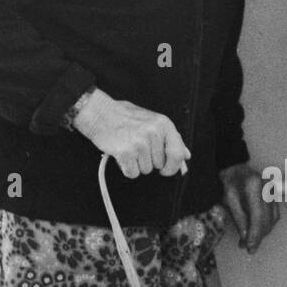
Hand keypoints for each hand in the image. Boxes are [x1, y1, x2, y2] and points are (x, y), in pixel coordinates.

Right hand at [74, 88, 189, 179]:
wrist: (100, 113)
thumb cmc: (126, 117)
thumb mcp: (153, 121)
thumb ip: (171, 138)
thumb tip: (186, 155)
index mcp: (163, 124)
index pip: (178, 154)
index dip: (173, 166)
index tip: (166, 169)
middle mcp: (153, 133)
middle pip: (159, 165)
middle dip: (149, 161)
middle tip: (137, 147)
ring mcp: (139, 143)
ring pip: (146, 170)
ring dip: (137, 164)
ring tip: (129, 148)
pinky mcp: (125, 152)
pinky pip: (132, 173)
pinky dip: (127, 168)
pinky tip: (122, 155)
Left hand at [220, 163, 278, 252]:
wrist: (238, 167)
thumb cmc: (231, 182)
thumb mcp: (229, 200)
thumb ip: (239, 218)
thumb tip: (245, 238)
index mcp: (254, 187)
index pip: (258, 216)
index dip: (255, 234)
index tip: (250, 247)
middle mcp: (268, 189)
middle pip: (267, 220)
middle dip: (259, 236)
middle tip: (248, 248)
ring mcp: (273, 192)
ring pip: (273, 219)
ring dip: (263, 232)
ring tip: (251, 241)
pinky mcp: (275, 196)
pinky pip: (274, 215)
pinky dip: (267, 225)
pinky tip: (258, 231)